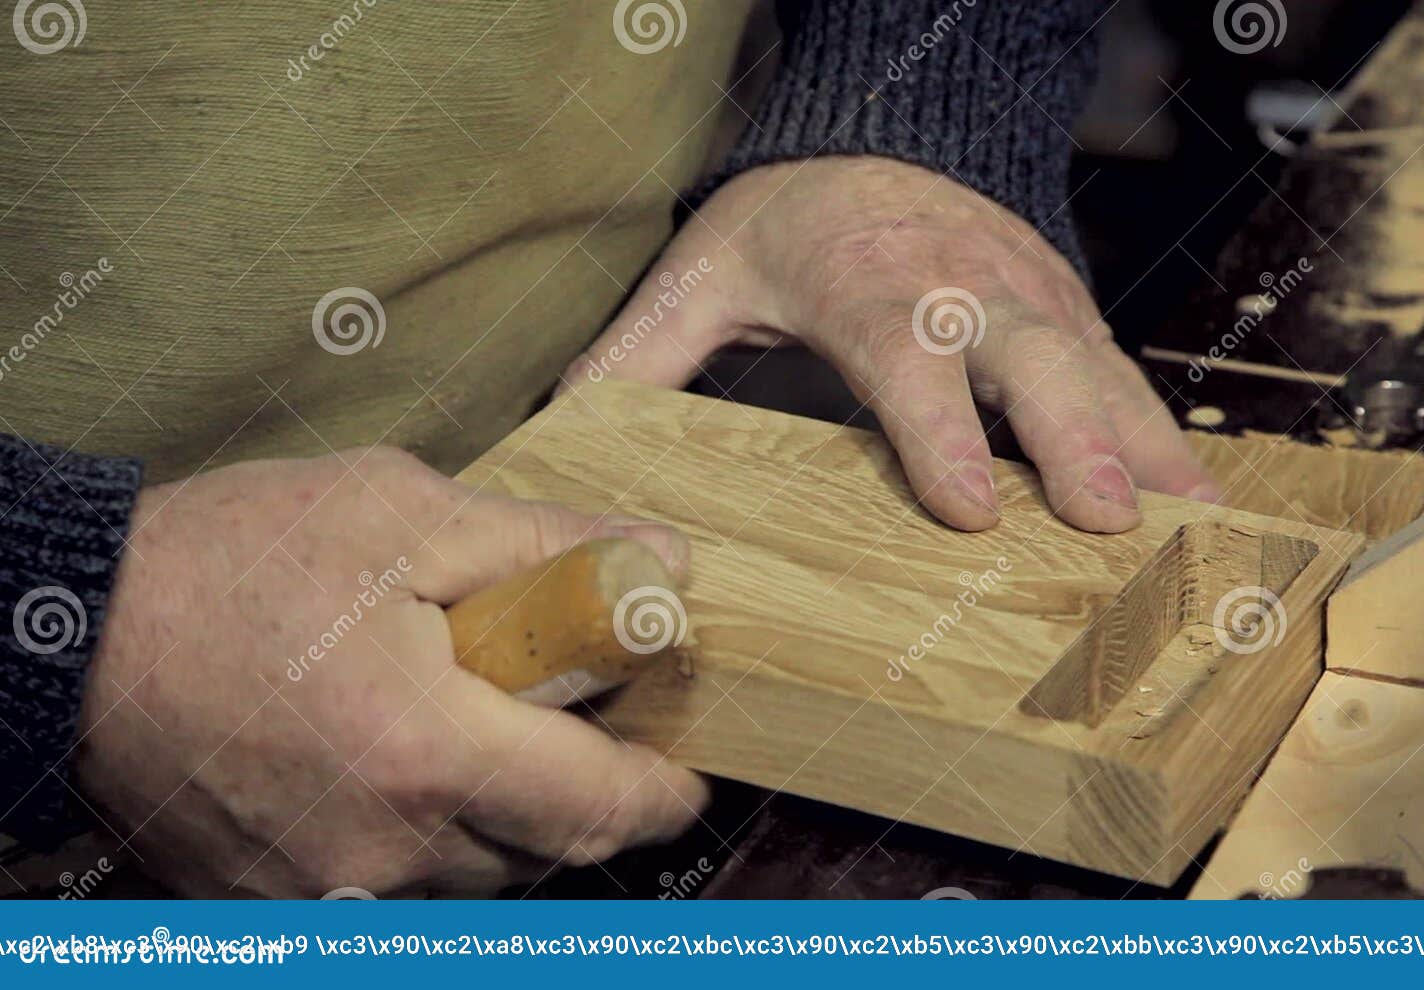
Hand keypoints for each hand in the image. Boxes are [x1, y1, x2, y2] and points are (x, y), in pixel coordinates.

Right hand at [76, 447, 705, 896]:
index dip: (665, 788)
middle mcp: (388, 850)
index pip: (602, 807)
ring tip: (472, 722)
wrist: (76, 636)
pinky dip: (431, 835)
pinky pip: (403, 891)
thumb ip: (547, 543)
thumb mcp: (402, 511)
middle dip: (584, 787)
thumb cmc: (236, 559)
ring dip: (505, 811)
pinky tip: (402, 763)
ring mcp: (330, 893)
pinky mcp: (283, 907)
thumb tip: (665, 561)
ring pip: (478, 876)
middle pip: (547, 849)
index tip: (684, 757)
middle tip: (577, 712)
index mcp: (429, 752)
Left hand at [567, 156, 1218, 533]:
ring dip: (1147, 444)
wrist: (883, 135)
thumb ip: (642, 350)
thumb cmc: (794, 218)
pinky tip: (1203, 505)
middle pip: (1032, 355)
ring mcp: (1029, 297)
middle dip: (1076, 435)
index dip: (940, 426)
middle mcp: (964, 286)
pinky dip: (1167, 437)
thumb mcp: (703, 271)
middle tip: (1109, 519)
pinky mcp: (1067, 314)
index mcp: (869, 280)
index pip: (909, 351)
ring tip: (1194, 528)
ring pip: (1098, 367)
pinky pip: (1122, 376)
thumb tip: (560, 430)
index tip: (969, 505)